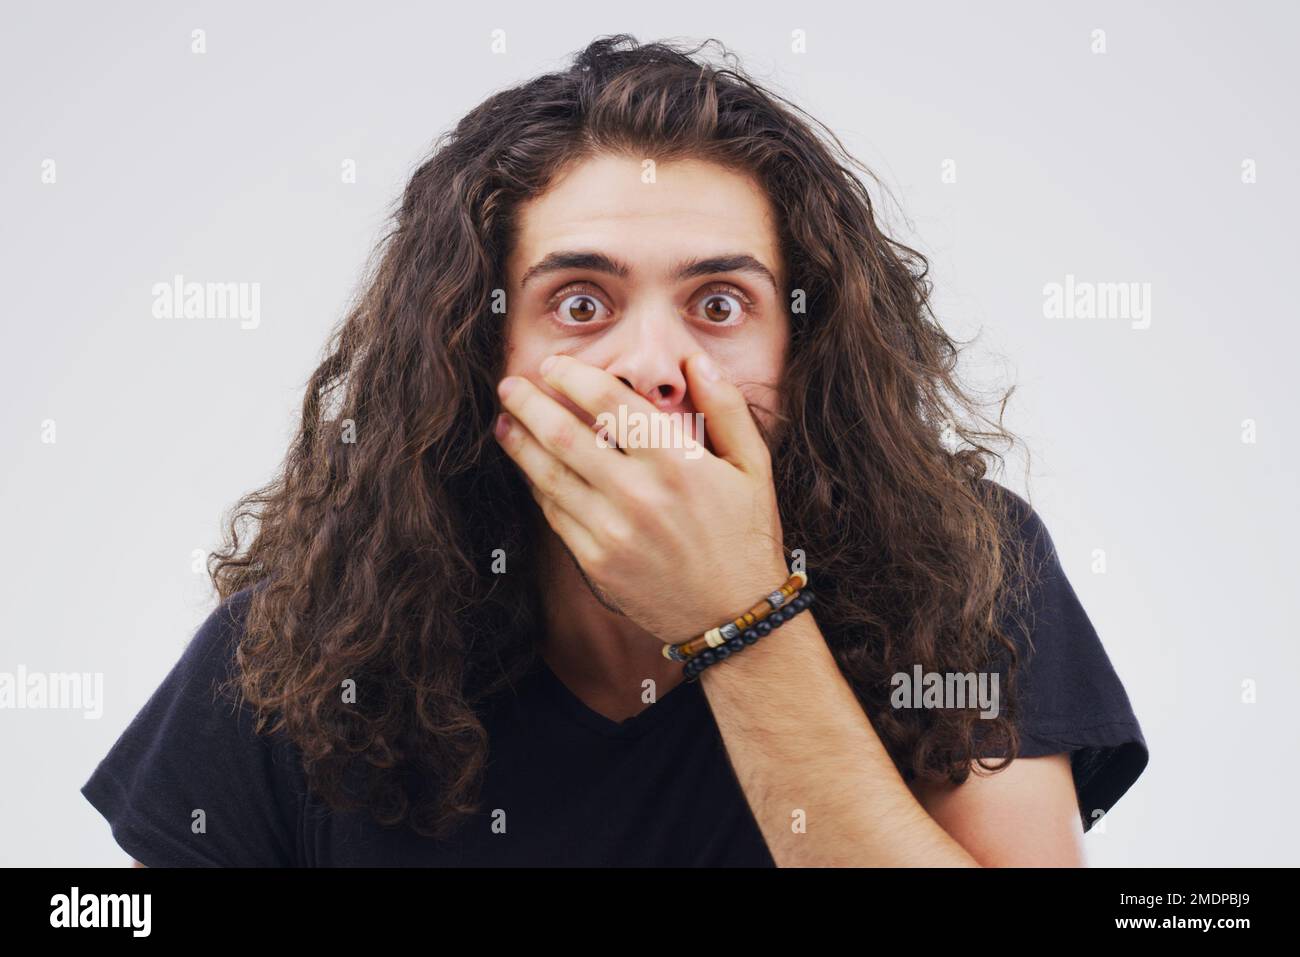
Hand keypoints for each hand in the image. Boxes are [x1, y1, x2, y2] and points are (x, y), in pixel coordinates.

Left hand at [493, 352, 789, 643]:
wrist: (733, 614)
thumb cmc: (745, 535)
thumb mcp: (753, 466)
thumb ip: (726, 408)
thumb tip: (695, 361)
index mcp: (677, 461)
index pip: (609, 402)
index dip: (574, 376)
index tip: (555, 364)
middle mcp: (639, 494)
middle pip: (564, 434)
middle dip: (529, 403)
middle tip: (510, 384)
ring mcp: (612, 531)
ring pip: (549, 475)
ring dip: (520, 443)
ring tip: (505, 422)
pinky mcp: (595, 562)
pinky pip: (555, 515)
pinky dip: (538, 486)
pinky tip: (530, 469)